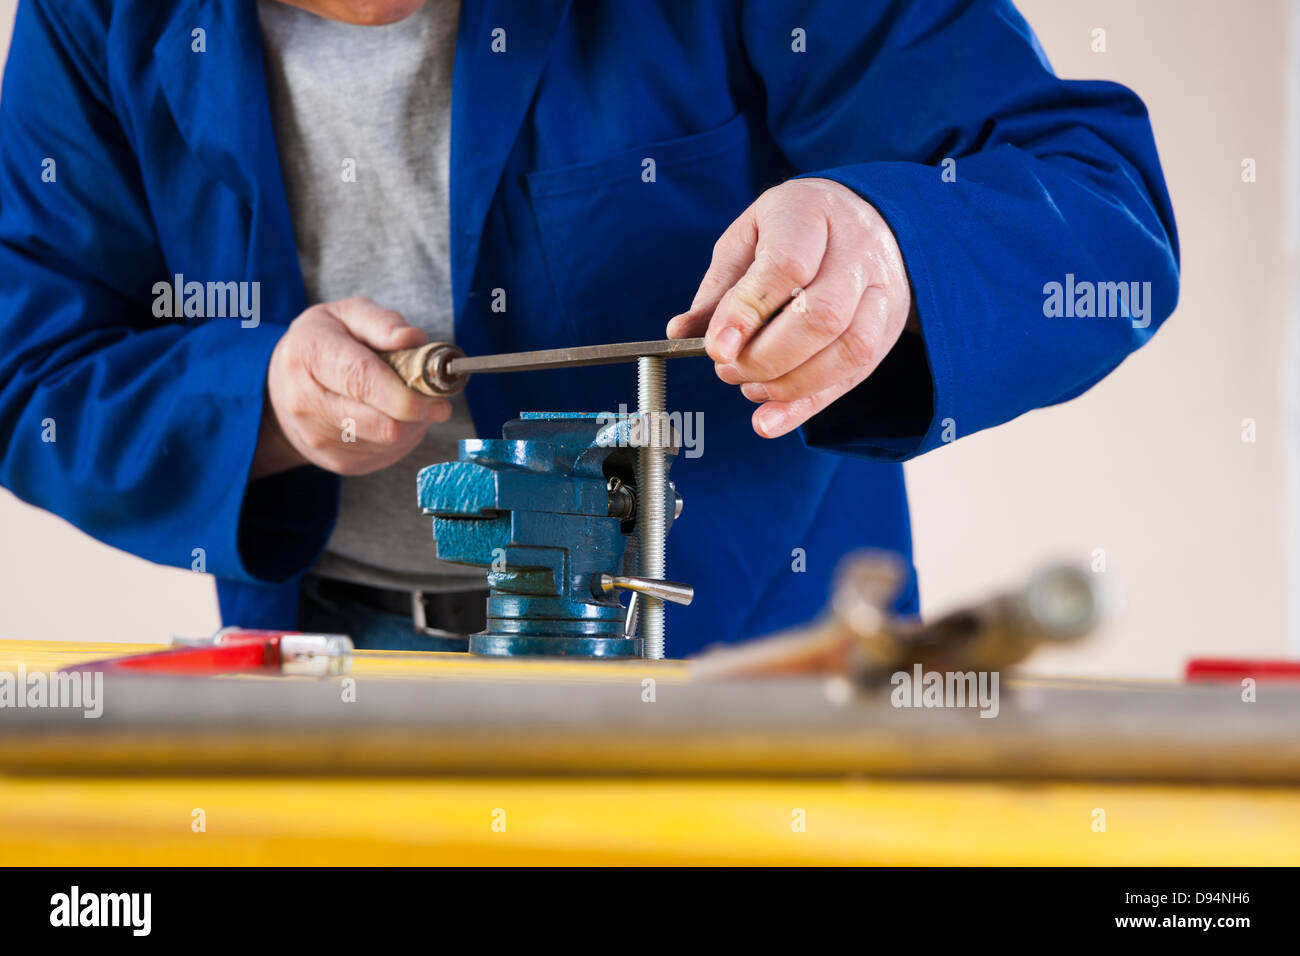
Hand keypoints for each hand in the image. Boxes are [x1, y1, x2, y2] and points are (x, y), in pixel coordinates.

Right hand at [252, 297, 450, 477]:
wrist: (284, 386)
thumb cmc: (325, 343)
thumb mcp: (348, 315)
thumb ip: (382, 323)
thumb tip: (413, 339)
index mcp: (308, 354)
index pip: (361, 381)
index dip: (405, 394)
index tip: (436, 396)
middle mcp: (305, 401)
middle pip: (380, 423)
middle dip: (419, 413)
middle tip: (436, 398)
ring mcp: (317, 437)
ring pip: (389, 442)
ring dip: (412, 424)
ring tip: (407, 401)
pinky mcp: (335, 461)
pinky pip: (385, 455)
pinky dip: (401, 438)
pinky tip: (393, 417)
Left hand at [667, 178, 911, 438]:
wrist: (866, 218)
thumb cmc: (793, 231)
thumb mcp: (746, 241)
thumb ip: (718, 289)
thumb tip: (681, 333)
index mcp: (812, 215)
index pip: (787, 267)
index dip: (748, 313)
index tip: (716, 349)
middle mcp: (857, 251)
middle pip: (822, 316)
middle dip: (766, 358)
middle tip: (726, 370)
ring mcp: (882, 292)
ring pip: (849, 350)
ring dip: (789, 385)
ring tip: (749, 387)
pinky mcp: (888, 328)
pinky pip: (855, 376)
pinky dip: (808, 405)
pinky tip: (770, 420)